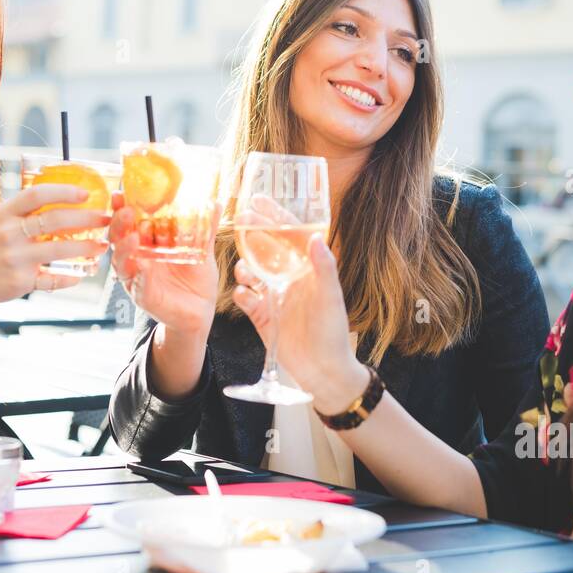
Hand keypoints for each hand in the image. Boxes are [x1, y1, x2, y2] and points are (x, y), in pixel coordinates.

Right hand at [0, 183, 109, 306]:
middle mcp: (9, 234)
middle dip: (86, 218)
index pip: (37, 194)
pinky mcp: (20, 282)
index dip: (64, 191)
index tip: (86, 194)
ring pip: (60, 250)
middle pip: (55, 220)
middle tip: (106, 219)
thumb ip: (25, 213)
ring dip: (86, 248)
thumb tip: (64, 199)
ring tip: (102, 246)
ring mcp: (15, 259)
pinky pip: (53, 280)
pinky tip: (81, 275)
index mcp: (5, 214)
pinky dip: (70, 278)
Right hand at [108, 191, 220, 336]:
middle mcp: (138, 258)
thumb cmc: (196, 279)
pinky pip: (135, 284)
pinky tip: (139, 266)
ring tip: (133, 236)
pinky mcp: (142, 296)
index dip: (123, 207)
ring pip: (121, 261)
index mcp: (148, 243)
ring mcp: (137, 277)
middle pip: (120, 237)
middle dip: (120, 223)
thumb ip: (205, 228)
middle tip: (127, 210)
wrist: (201, 311)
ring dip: (124, 248)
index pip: (130, 221)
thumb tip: (215, 203)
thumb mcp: (201, 250)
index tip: (121, 191)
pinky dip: (136, 274)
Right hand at [232, 233, 367, 414]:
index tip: (258, 200)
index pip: (290, 236)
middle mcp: (289, 280)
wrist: (322, 372)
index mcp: (308, 270)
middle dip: (252, 235)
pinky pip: (245, 298)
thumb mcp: (331, 299)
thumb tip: (316, 238)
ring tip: (244, 269)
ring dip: (245, 267)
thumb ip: (324, 268)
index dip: (275, 216)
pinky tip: (245, 295)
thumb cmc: (333, 334)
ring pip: (252, 273)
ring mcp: (274, 297)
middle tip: (240, 222)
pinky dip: (241, 294)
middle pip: (266, 249)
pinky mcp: (263, 316)